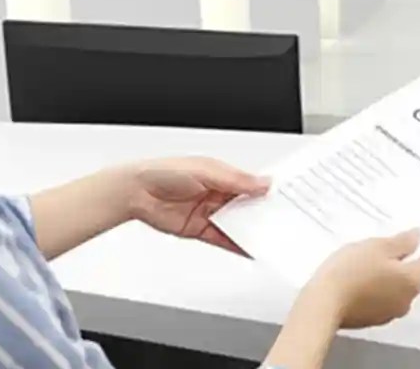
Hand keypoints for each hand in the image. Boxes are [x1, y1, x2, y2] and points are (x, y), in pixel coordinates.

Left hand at [127, 157, 269, 253]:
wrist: (135, 192)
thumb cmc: (164, 171)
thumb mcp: (206, 171)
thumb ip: (236, 181)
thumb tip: (263, 183)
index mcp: (222, 175)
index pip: (251, 184)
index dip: (266, 191)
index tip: (284, 198)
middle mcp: (218, 193)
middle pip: (246, 206)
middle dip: (262, 213)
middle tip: (280, 221)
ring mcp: (210, 212)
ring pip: (237, 224)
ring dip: (250, 230)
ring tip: (268, 238)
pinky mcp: (201, 229)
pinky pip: (224, 239)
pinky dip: (237, 245)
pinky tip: (249, 249)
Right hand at [303, 229, 419, 329]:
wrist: (323, 303)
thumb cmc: (352, 271)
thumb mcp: (379, 246)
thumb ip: (404, 241)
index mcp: (413, 281)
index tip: (412, 237)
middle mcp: (408, 301)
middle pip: (415, 276)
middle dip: (406, 262)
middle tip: (386, 248)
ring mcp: (391, 313)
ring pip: (399, 289)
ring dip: (391, 277)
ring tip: (370, 263)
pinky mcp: (373, 320)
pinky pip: (383, 300)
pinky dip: (378, 290)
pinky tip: (361, 280)